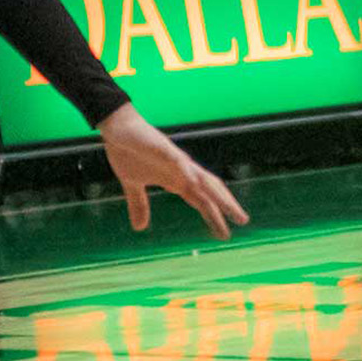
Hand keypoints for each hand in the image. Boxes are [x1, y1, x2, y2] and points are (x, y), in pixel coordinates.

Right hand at [98, 105, 248, 239]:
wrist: (118, 127)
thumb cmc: (129, 152)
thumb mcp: (133, 185)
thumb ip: (139, 204)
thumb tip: (140, 228)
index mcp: (177, 181)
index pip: (202, 201)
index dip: (214, 216)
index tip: (225, 234)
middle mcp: (183, 171)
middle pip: (210, 190)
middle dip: (227, 205)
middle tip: (243, 220)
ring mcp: (176, 159)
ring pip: (202, 177)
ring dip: (217, 192)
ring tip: (229, 207)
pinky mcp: (163, 148)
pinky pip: (178, 160)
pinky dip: (188, 171)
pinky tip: (195, 181)